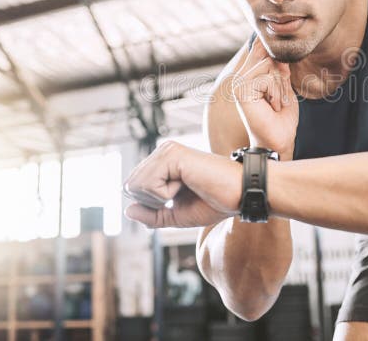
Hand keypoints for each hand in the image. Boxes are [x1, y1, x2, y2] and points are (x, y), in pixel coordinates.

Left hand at [122, 141, 240, 227]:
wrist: (239, 195)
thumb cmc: (214, 203)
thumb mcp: (176, 216)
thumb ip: (152, 215)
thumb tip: (128, 210)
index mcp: (163, 163)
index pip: (133, 187)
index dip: (150, 204)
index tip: (177, 200)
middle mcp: (162, 152)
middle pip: (130, 186)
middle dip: (152, 202)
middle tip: (181, 196)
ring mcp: (166, 151)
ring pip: (135, 185)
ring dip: (159, 198)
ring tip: (184, 189)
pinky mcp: (172, 154)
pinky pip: (149, 184)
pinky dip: (165, 195)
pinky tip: (186, 185)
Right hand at [231, 38, 298, 156]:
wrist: (279, 140)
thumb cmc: (281, 117)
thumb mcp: (283, 87)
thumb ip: (279, 69)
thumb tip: (276, 51)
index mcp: (249, 75)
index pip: (260, 50)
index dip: (273, 54)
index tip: (280, 70)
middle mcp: (240, 77)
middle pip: (268, 55)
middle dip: (281, 77)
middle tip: (278, 99)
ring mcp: (239, 83)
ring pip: (269, 65)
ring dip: (279, 87)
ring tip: (274, 104)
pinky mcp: (241, 90)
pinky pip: (267, 79)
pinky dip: (276, 93)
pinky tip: (271, 107)